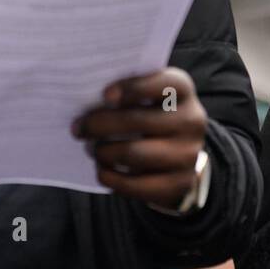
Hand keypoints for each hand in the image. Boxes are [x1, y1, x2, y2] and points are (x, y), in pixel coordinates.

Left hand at [71, 68, 207, 211]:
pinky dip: (112, 178)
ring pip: (133, 154)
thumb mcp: (148, 96)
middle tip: (78, 128)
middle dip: (99, 125)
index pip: (162, 83)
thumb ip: (126, 92)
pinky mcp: (180, 183)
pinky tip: (102, 171)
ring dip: (103, 152)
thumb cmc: (151, 114)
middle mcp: (191, 120)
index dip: (133, 88)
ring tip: (91, 149)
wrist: (179, 153)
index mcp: (182, 89)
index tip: (105, 96)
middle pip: (137, 121)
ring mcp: (188, 154)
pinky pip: (137, 185)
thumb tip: (84, 96)